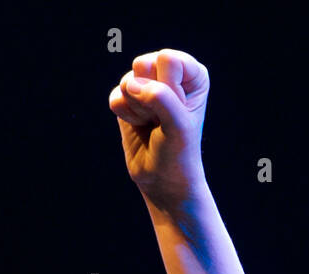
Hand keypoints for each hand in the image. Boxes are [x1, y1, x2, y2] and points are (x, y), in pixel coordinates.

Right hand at [108, 49, 209, 207]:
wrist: (164, 179)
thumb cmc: (180, 153)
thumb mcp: (179, 125)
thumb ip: (161, 98)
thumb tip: (131, 84)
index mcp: (193, 73)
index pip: (169, 59)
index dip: (169, 88)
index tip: (179, 110)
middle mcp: (170, 73)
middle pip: (143, 64)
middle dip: (150, 96)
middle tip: (163, 118)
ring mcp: (147, 84)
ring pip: (127, 81)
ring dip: (138, 109)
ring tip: (154, 124)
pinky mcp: (127, 98)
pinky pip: (115, 96)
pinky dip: (126, 116)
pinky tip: (140, 126)